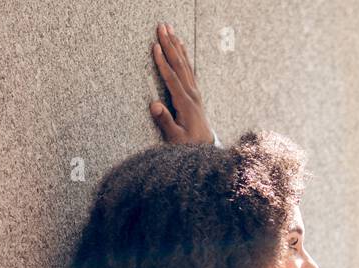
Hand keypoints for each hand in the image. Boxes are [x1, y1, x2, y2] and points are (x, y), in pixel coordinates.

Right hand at [149, 22, 214, 143]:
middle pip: (179, 65)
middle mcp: (192, 95)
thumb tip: (153, 105)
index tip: (155, 46)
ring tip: (169, 29)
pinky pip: (188, 69)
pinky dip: (183, 55)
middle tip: (162, 27)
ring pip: (185, 64)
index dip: (163, 62)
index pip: (172, 79)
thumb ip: (165, 122)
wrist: (205, 148)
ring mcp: (195, 92)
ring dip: (176, 45)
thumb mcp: (175, 138)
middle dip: (170, 45)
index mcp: (185, 104)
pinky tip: (180, 45)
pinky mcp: (195, 93)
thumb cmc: (188, 145)